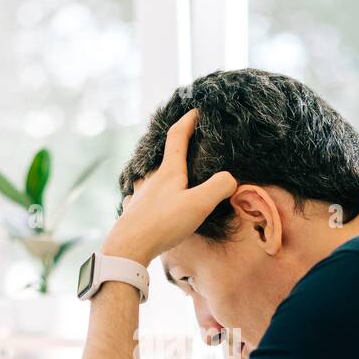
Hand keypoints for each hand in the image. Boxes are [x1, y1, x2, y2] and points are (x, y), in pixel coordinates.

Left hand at [102, 109, 236, 265]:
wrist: (128, 247)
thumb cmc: (163, 223)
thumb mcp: (199, 205)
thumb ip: (219, 187)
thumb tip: (231, 178)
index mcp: (168, 171)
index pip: (177, 136)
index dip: (188, 121)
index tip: (196, 110)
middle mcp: (151, 178)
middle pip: (164, 156)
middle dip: (175, 149)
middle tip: (187, 147)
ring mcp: (139, 193)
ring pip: (150, 176)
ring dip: (161, 173)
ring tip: (170, 177)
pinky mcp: (132, 210)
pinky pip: (140, 196)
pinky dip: (148, 194)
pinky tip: (148, 201)